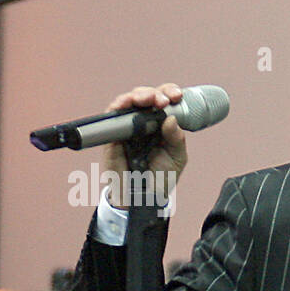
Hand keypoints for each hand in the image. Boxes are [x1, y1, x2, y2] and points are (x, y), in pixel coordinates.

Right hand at [101, 83, 189, 208]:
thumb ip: (177, 139)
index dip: (170, 93)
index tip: (177, 96)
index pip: (165, 101)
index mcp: (162, 124)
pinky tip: (126, 103)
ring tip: (148, 100)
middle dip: (155, 93)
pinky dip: (118, 106)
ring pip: (129, 101)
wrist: (143, 197)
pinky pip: (112, 115)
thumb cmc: (160, 177)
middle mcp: (145, 122)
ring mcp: (128, 126)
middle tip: (162, 101)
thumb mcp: (177, 158)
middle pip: (147, 96)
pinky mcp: (113, 134)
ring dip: (138, 95)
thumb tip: (171, 119)